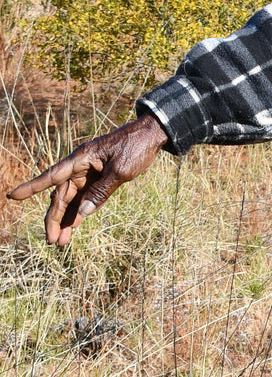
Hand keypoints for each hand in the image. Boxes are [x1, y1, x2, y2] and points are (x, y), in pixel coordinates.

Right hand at [6, 113, 169, 245]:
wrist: (152, 135)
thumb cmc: (135, 147)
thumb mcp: (121, 171)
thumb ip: (101, 192)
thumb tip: (83, 213)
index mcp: (81, 159)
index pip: (51, 177)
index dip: (31, 187)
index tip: (12, 196)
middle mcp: (80, 166)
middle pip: (61, 195)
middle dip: (54, 218)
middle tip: (52, 241)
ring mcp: (89, 172)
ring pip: (72, 199)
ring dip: (66, 219)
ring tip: (61, 241)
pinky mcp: (99, 177)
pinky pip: (85, 197)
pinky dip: (79, 211)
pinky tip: (73, 226)